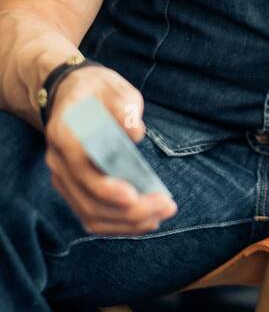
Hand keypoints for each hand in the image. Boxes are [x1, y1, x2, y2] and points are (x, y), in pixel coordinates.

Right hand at [44, 65, 176, 235]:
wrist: (71, 94)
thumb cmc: (98, 90)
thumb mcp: (114, 87)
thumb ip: (124, 106)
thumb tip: (135, 133)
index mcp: (65, 134)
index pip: (82, 171)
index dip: (107, 188)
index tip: (134, 195)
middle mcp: (58, 161)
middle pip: (90, 201)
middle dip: (130, 212)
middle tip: (167, 206)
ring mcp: (63, 178)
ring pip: (90, 215)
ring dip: (127, 223)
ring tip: (160, 216)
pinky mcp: (73, 189)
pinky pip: (92, 215)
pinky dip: (119, 224)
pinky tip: (145, 220)